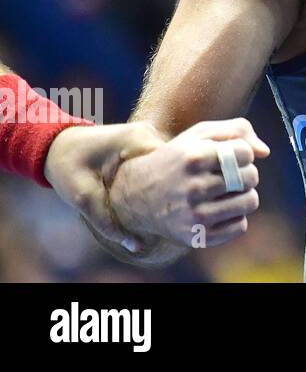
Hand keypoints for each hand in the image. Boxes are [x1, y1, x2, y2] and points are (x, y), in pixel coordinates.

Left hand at [44, 122, 166, 246]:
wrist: (56, 145)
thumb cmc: (68, 168)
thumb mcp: (84, 198)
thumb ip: (109, 222)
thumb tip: (136, 247)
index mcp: (137, 140)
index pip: (174, 165)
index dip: (173, 190)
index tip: (165, 211)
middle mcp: (148, 132)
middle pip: (175, 164)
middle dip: (170, 188)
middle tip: (160, 212)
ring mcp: (148, 134)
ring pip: (169, 162)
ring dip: (163, 182)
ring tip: (154, 203)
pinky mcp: (145, 139)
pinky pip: (160, 159)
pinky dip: (157, 176)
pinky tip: (148, 192)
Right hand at [108, 118, 270, 250]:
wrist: (136, 195)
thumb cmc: (178, 159)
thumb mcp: (199, 135)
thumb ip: (237, 130)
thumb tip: (265, 151)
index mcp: (193, 158)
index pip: (246, 153)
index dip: (243, 153)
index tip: (230, 156)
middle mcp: (193, 188)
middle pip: (251, 177)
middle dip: (245, 173)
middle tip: (228, 175)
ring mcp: (194, 215)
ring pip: (250, 202)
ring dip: (244, 195)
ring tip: (227, 192)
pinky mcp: (196, 237)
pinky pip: (240, 226)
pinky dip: (235, 217)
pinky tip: (219, 210)